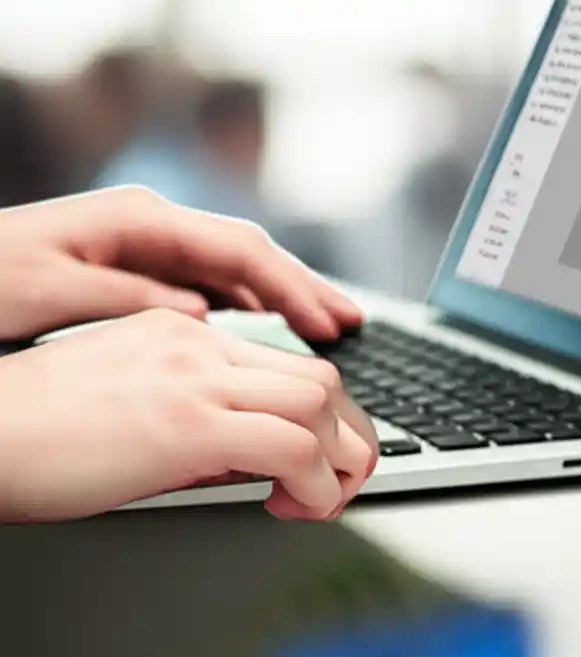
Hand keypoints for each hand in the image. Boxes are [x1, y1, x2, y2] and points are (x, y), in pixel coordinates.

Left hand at [0, 186, 362, 341]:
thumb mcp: (48, 293)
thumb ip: (133, 300)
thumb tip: (207, 317)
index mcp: (137, 221)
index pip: (239, 251)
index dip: (292, 290)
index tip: (329, 325)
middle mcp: (149, 225)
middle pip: (249, 256)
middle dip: (304, 290)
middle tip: (352, 324)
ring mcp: (145, 245)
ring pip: (233, 271)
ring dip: (282, 301)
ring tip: (327, 331)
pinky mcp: (136, 268)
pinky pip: (208, 286)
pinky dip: (246, 309)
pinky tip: (266, 331)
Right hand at [0, 309, 377, 522]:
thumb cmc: (35, 435)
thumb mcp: (131, 409)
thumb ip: (199, 421)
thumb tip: (258, 463)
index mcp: (182, 336)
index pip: (288, 365)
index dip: (320, 419)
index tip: (317, 461)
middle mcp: (197, 346)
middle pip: (321, 379)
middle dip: (348, 439)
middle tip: (338, 484)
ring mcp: (195, 379)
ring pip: (319, 404)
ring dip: (339, 462)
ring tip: (320, 501)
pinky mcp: (189, 423)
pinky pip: (291, 446)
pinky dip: (314, 484)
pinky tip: (293, 508)